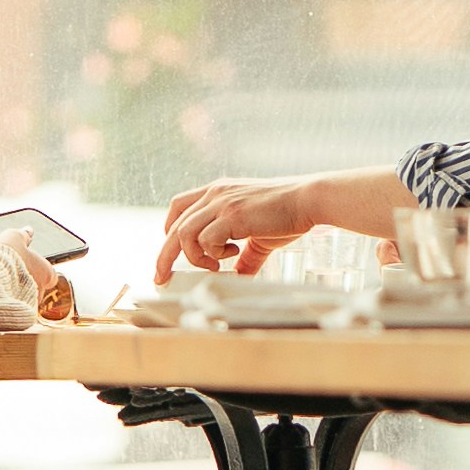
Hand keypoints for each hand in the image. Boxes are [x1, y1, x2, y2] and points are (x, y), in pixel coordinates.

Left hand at [158, 177, 354, 273]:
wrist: (308, 200)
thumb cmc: (288, 215)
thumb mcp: (259, 236)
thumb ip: (245, 256)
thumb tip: (239, 278)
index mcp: (218, 191)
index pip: (179, 206)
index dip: (170, 230)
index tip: (171, 253)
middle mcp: (215, 194)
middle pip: (174, 225)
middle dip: (164, 256)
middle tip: (161, 278)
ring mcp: (222, 203)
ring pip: (184, 233)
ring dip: (195, 256)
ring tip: (216, 265)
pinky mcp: (233, 215)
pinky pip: (205, 239)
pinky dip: (212, 254)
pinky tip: (232, 256)